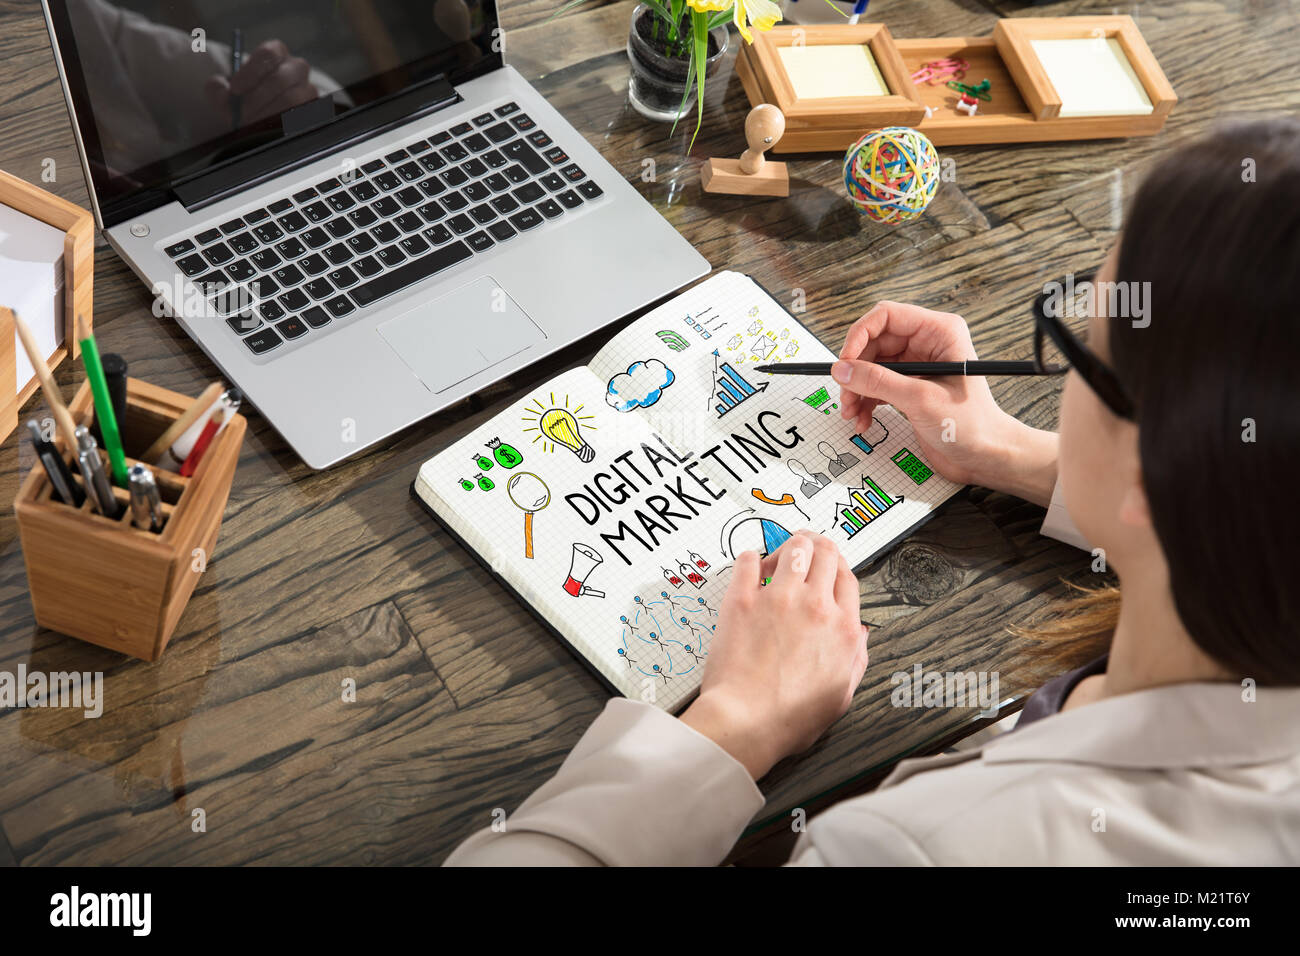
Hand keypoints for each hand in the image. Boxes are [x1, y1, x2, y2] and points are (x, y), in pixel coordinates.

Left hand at [205, 40, 318, 126]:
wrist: (256, 118)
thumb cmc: (241, 100)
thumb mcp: (223, 92)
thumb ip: (216, 88)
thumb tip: (223, 92)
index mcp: (275, 53)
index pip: (268, 53)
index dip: (251, 71)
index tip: (235, 90)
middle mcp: (296, 68)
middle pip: (281, 78)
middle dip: (257, 98)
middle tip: (241, 114)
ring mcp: (308, 90)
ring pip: (292, 100)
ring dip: (267, 114)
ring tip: (251, 125)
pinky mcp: (314, 111)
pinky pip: (300, 118)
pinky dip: (279, 125)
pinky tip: (266, 131)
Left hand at [679, 533, 867, 779]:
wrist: (746, 721)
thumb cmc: (789, 717)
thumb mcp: (841, 695)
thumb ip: (856, 659)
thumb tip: (860, 635)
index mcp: (842, 628)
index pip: (848, 576)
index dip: (839, 566)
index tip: (830, 566)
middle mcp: (815, 606)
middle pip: (825, 552)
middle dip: (819, 545)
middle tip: (808, 547)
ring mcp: (778, 599)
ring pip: (793, 547)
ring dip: (790, 545)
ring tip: (782, 555)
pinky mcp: (742, 600)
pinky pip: (748, 560)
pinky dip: (750, 558)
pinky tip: (750, 566)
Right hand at [832, 300, 1057, 504]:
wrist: (985, 457)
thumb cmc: (972, 425)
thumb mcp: (920, 400)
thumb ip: (878, 382)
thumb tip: (843, 369)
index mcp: (939, 332)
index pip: (887, 316)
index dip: (860, 335)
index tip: (845, 361)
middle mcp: (927, 344)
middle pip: (874, 343)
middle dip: (856, 370)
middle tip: (845, 392)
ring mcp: (917, 366)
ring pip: (871, 366)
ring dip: (857, 389)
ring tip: (851, 411)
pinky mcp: (909, 387)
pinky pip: (876, 386)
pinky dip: (865, 402)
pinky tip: (863, 419)